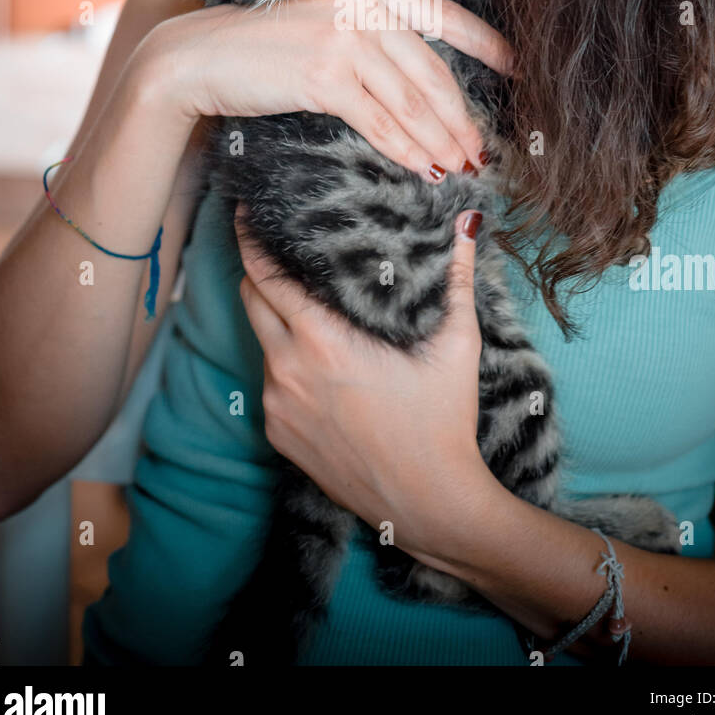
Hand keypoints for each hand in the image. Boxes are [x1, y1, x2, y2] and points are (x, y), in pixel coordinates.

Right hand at [139, 0, 512, 178]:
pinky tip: (422, 168)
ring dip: (439, 139)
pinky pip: (378, 120)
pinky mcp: (323, 74)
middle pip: (430, 68)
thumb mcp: (324, 26)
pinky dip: (405, 149)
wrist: (200, 57)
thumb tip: (419, 86)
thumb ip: (371, 39)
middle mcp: (360, 3)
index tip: (516, 68)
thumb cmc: (263, 48)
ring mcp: (342, 36)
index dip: (485, 43)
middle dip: (460, 115)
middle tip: (481, 148)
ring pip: (410, 99)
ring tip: (459, 166)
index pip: (441, 14)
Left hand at [235, 202, 491, 557]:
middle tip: (277, 249)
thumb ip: (456, 276)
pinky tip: (322, 367)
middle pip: (250, 299)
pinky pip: (271, 383)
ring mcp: (276, 404)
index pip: (265, 274)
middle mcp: (287, 368)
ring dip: (277, 321)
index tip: (247, 212)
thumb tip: (466, 220)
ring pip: (262, 341)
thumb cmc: (443, 421)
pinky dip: (287, 365)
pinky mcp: (276, 433)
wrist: (428, 503)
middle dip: (257, 270)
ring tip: (310, 310)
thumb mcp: (457, 343)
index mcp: (322, 340)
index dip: (251, 238)